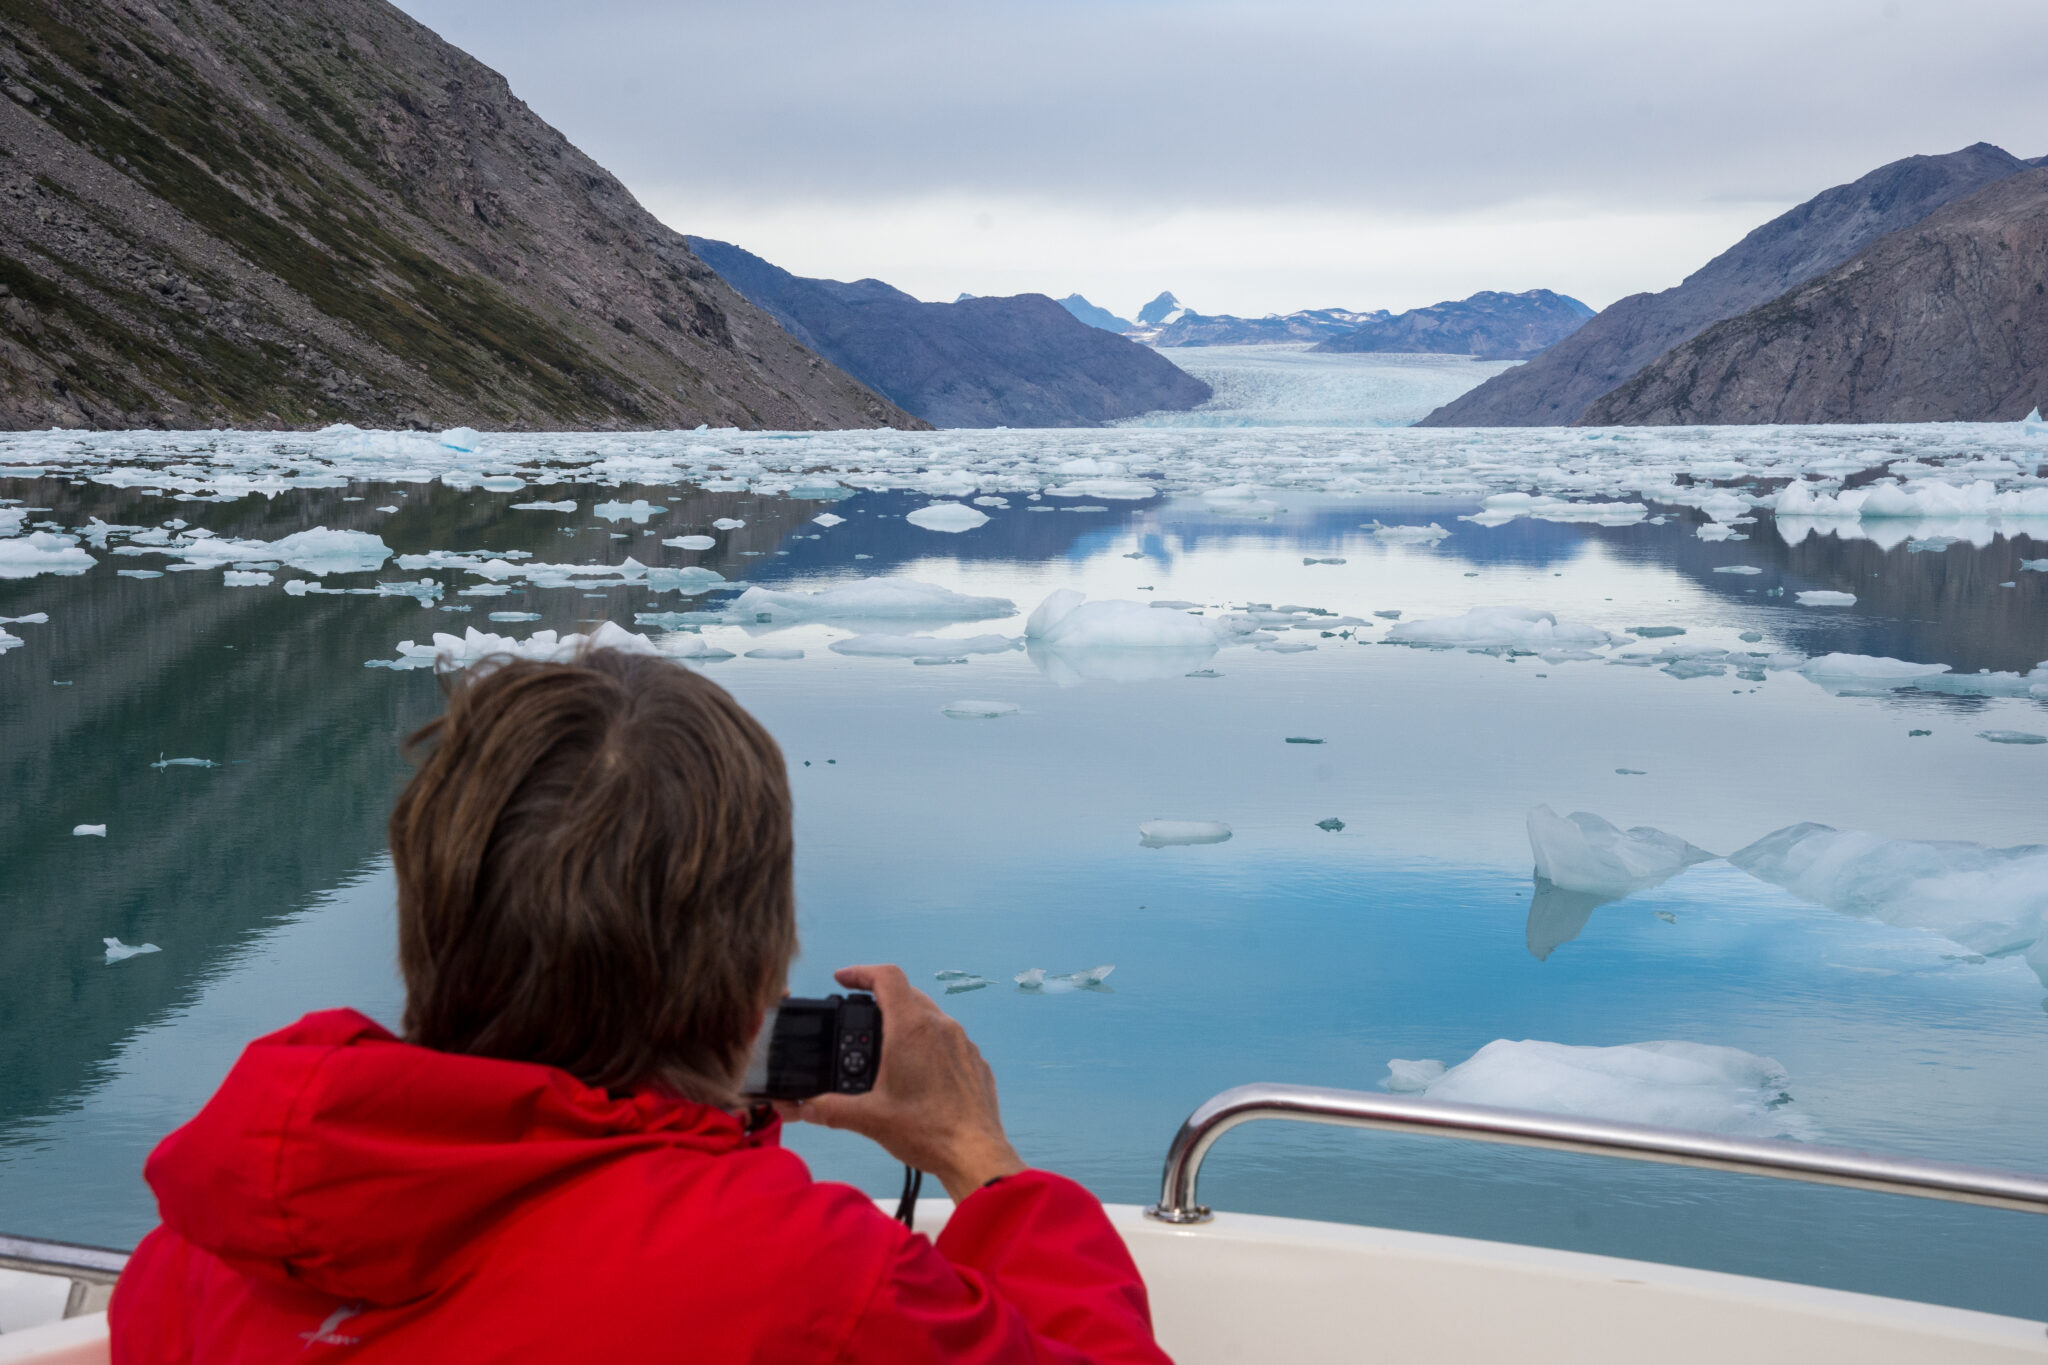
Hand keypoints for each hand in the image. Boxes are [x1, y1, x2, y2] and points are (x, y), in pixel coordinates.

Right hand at [780, 965, 1024, 1202]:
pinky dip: (927, 1044)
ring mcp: (962, 1042)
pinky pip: (948, 1039)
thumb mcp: (870, 1118)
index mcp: (911, 1029)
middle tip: (857, 1016)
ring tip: (885, 1047)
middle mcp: (940, 1026)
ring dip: (905, 1021)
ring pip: (929, 1015)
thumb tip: (806, 1107)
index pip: (886, 977)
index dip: (860, 972)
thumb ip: (830, 1109)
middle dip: (879, 999)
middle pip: (907, 993)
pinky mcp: (974, 1061)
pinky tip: (916, 1072)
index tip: (843, 979)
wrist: (975, 1153)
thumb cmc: (928, 1131)